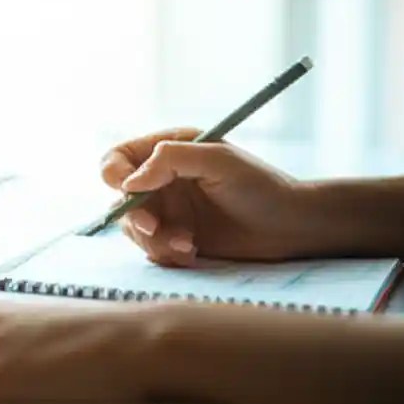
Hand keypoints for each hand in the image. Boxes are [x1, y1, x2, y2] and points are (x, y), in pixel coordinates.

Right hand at [100, 128, 319, 265]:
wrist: (288, 228)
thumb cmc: (260, 187)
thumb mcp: (219, 161)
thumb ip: (171, 160)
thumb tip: (130, 182)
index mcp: (168, 150)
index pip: (118, 158)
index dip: (114, 174)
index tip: (128, 191)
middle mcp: (161, 180)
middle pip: (120, 198)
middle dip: (135, 216)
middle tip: (155, 228)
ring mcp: (167, 211)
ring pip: (133, 228)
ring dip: (155, 239)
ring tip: (188, 245)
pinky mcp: (174, 238)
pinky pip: (150, 249)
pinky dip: (167, 253)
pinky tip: (193, 252)